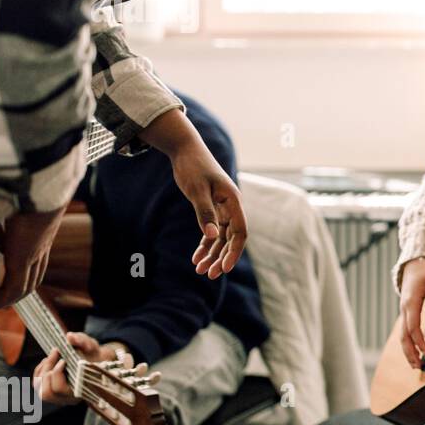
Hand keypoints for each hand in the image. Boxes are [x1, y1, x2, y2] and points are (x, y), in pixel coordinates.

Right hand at [0, 205, 68, 308]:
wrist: (38, 192)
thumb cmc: (27, 195)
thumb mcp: (20, 209)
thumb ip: (13, 217)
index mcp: (43, 238)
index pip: (38, 265)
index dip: (27, 276)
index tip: (14, 283)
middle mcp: (41, 250)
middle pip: (34, 280)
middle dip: (19, 292)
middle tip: (4, 299)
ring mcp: (33, 256)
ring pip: (25, 286)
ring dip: (10, 298)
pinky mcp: (21, 259)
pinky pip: (13, 286)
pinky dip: (3, 297)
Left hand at [32, 332, 152, 405]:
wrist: (93, 360)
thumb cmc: (92, 354)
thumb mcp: (91, 345)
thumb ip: (82, 341)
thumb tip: (69, 336)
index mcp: (80, 391)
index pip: (60, 389)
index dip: (57, 374)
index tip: (63, 359)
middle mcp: (67, 398)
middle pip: (47, 392)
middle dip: (48, 370)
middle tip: (56, 353)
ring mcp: (57, 397)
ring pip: (40, 390)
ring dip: (43, 371)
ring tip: (52, 357)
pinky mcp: (49, 391)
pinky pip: (37, 384)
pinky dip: (39, 370)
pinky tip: (49, 360)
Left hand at [141, 110, 247, 278]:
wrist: (185, 150)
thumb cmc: (192, 167)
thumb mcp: (196, 190)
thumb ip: (205, 213)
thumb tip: (211, 236)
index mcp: (233, 201)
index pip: (240, 232)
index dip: (234, 251)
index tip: (224, 268)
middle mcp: (231, 206)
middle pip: (231, 239)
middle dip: (222, 258)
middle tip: (210, 275)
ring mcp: (222, 208)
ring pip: (221, 237)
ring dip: (212, 254)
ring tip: (200, 270)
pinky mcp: (211, 208)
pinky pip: (211, 231)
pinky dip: (205, 244)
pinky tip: (196, 257)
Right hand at [397, 255, 424, 368]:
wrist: (413, 263)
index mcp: (411, 301)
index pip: (413, 325)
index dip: (419, 340)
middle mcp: (405, 308)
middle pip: (404, 335)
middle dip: (410, 352)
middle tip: (418, 367)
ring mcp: (404, 311)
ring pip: (403, 335)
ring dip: (408, 351)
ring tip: (415, 365)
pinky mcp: (407, 313)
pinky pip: (406, 331)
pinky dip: (409, 343)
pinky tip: (416, 352)